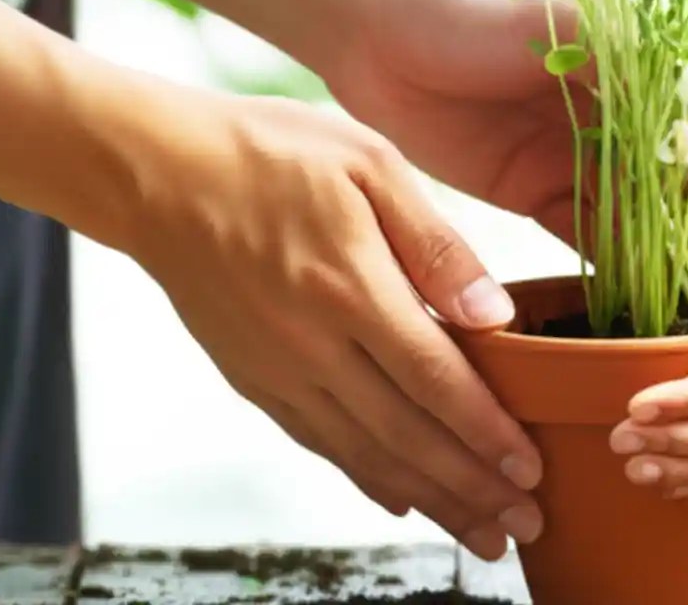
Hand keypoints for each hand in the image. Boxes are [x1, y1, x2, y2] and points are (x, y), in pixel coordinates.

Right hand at [127, 91, 543, 560]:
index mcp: (351, 288)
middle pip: (409, 436)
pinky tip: (404, 500)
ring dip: (431, 501)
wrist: (157, 174)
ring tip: (481, 534)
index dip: (487, 433)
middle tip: (525, 526)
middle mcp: (314, 344)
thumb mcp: (368, 164)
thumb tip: (493, 312)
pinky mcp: (254, 380)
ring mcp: (280, 370)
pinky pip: (321, 444)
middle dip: (474, 488)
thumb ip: (435, 245)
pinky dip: (368, 479)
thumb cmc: (269, 153)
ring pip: (368, 455)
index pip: (436, 380)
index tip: (530, 470)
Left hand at [321, 0, 687, 285]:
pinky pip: (587, 237)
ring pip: (647, 220)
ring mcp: (575, 159)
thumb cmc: (472, 12)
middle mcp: (614, 121)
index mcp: (635, 73)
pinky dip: (623, 271)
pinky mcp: (532, 192)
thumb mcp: (563, 29)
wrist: (376, 32)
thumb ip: (635, 70)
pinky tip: (659, 305)